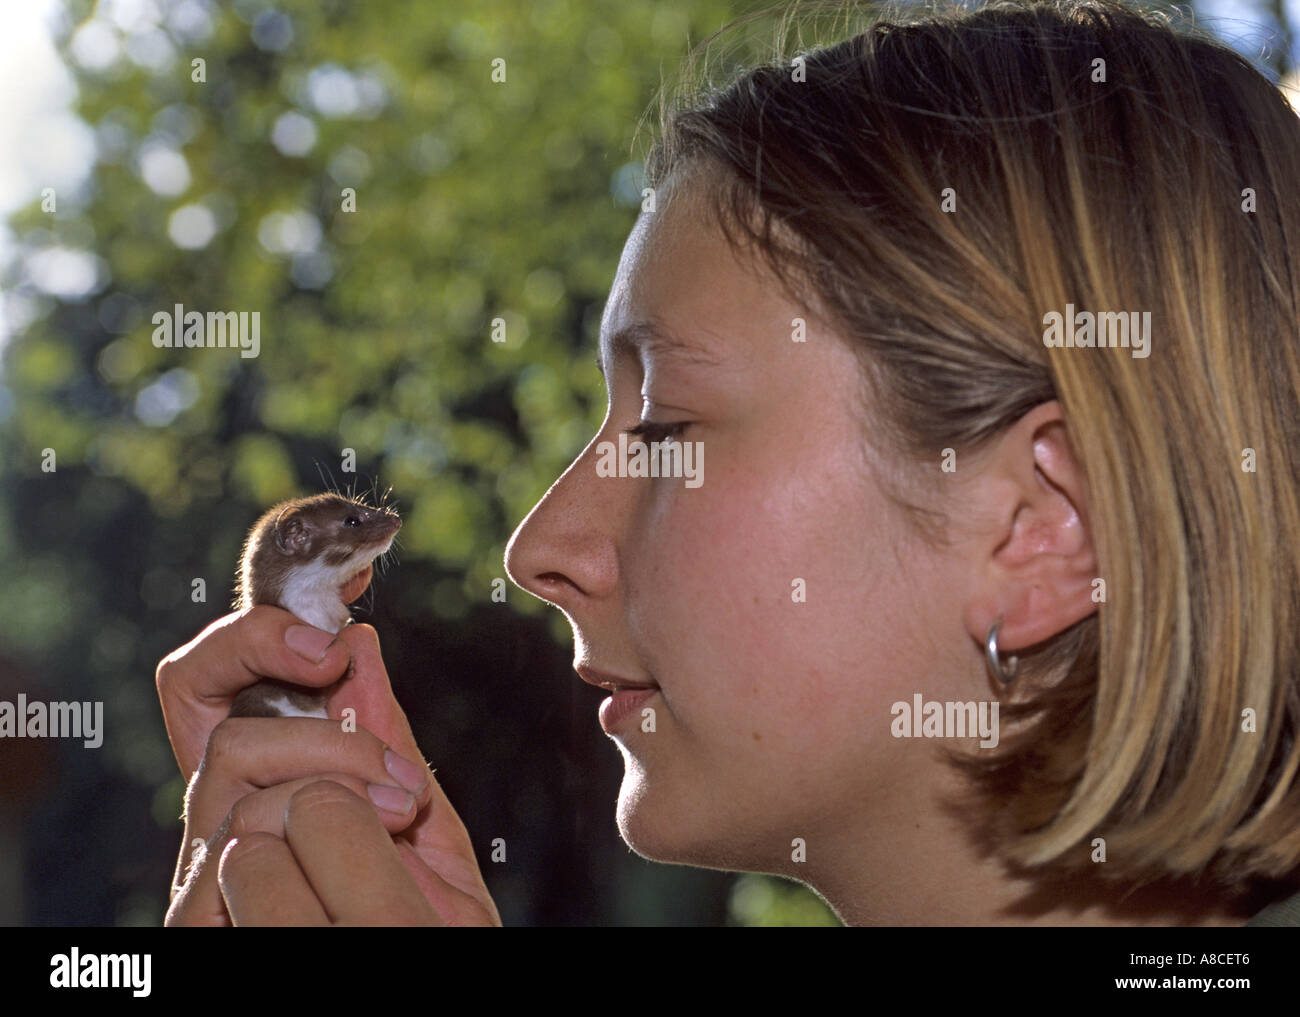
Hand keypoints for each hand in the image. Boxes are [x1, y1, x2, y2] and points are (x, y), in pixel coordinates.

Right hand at [157, 607, 500, 924]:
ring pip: (232, 784)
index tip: (332, 643)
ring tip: (400, 817)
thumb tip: (360, 647)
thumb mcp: (419, 817)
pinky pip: (232, 866)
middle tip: (393, 769)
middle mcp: (220, 824)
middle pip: (217, 728)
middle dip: (319, 730)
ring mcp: (205, 876)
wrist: (429, 977)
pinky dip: (313, 850)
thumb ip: (385, 739)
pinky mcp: (202, 926)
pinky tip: (368, 873)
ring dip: (333, 783)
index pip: (212, 684)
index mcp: (266, 782)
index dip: (251, 639)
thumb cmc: (422, 914)